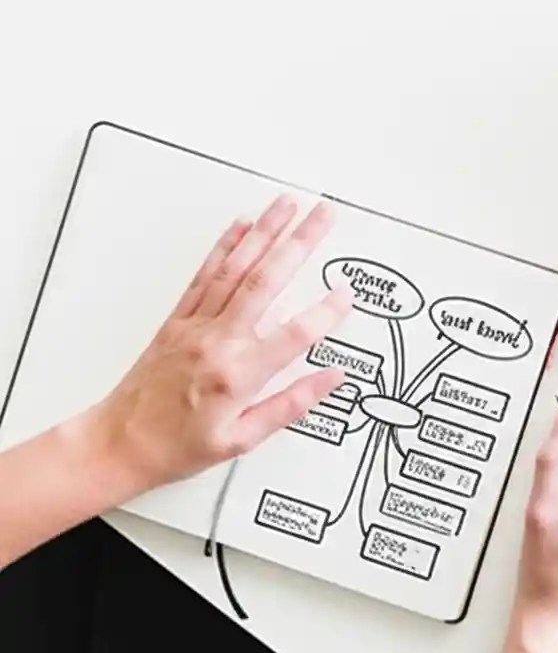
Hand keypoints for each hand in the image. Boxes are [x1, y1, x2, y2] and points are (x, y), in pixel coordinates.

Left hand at [88, 196, 352, 491]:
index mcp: (237, 375)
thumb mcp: (243, 439)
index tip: (345, 295)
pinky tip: (242, 225)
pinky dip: (225, 246)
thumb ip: (291, 404)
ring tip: (289, 205)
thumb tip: (329, 380)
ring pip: (237, 268)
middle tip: (324, 215)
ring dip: (265, 231)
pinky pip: (205, 275)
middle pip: (267, 281)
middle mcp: (216, 342)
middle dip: (300, 242)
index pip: (293, 335)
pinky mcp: (177, 319)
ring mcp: (195, 325)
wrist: (117, 443)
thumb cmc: (176, 447)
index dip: (324, 312)